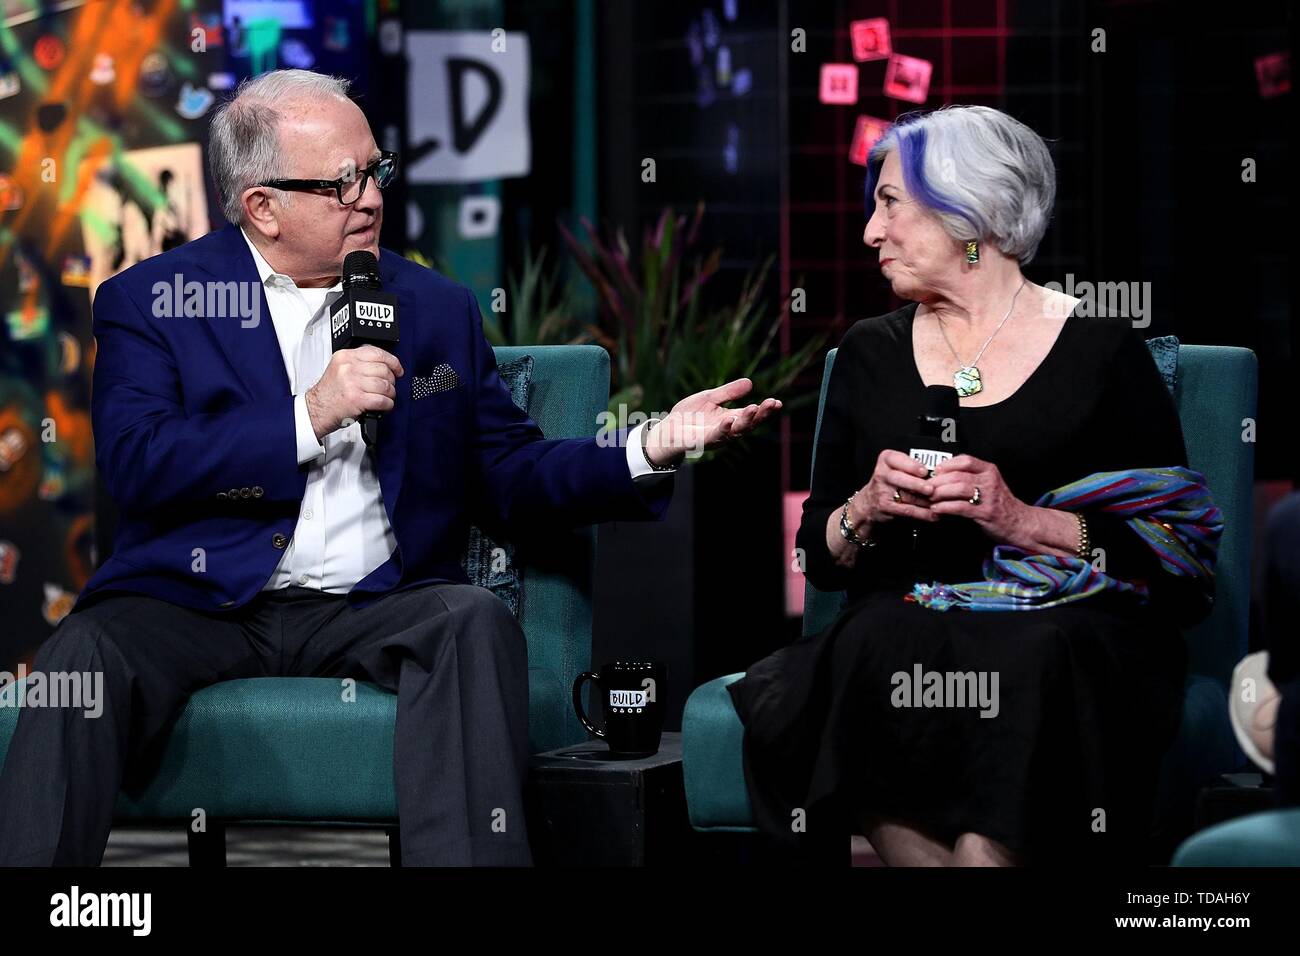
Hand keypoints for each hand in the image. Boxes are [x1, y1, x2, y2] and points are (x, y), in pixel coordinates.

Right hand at [305, 345, 403, 439]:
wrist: (316, 409)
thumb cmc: (330, 393)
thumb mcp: (339, 369)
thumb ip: (358, 363)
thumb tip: (384, 365)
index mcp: (345, 357)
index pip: (376, 352)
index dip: (392, 361)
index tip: (397, 368)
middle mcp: (348, 368)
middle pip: (383, 369)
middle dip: (391, 380)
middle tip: (389, 387)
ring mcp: (352, 383)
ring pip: (385, 385)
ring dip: (390, 393)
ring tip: (385, 397)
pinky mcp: (357, 399)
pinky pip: (382, 400)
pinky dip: (387, 404)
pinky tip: (384, 405)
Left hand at [643, 378, 781, 466]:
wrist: (668, 428)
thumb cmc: (689, 415)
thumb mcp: (710, 398)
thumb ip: (729, 392)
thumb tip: (750, 383)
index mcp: (731, 418)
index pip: (752, 414)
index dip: (765, 409)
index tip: (777, 402)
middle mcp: (727, 429)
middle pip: (749, 424)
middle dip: (761, 414)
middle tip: (772, 404)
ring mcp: (716, 437)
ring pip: (735, 431)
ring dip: (746, 420)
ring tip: (754, 408)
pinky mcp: (702, 442)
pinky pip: (715, 436)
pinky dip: (723, 429)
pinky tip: (729, 419)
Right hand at [847, 450, 938, 531]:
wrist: (870, 501)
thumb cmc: (890, 481)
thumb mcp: (896, 467)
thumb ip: (912, 467)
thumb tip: (938, 474)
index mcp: (886, 460)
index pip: (898, 460)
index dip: (912, 466)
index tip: (924, 471)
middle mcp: (882, 474)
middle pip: (900, 478)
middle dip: (917, 484)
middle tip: (931, 489)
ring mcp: (882, 491)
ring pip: (907, 496)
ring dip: (925, 501)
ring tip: (938, 503)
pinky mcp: (885, 506)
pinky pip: (907, 510)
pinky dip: (922, 513)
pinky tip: (932, 514)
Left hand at [927, 454, 1033, 545]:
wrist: (1020, 523)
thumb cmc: (1000, 504)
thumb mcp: (988, 484)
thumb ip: (971, 477)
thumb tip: (943, 474)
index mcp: (989, 471)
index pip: (965, 460)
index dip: (947, 464)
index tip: (935, 471)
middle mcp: (989, 481)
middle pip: (958, 475)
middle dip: (938, 481)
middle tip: (927, 487)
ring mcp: (989, 496)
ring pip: (959, 488)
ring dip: (940, 493)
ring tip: (930, 498)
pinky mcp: (986, 512)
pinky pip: (961, 507)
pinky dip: (945, 507)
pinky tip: (937, 509)